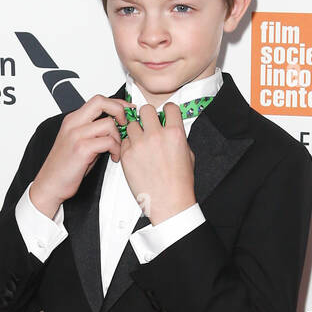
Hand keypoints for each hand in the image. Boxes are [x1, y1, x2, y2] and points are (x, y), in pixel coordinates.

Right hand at [29, 95, 126, 217]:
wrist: (50, 184)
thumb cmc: (64, 167)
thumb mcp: (79, 143)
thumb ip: (94, 133)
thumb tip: (115, 127)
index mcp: (73, 120)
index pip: (98, 100)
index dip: (116, 104)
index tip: (127, 111)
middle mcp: (73, 124)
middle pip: (102, 102)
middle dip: (120, 110)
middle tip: (125, 125)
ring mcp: (76, 135)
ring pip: (108, 123)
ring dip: (118, 137)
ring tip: (116, 149)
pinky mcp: (81, 149)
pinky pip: (107, 141)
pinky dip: (115, 149)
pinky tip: (113, 157)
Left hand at [118, 101, 195, 225]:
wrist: (169, 204)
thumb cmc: (179, 184)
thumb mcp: (188, 155)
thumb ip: (177, 137)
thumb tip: (171, 128)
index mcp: (174, 133)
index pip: (168, 107)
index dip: (166, 111)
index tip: (164, 116)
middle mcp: (156, 136)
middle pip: (146, 110)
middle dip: (147, 116)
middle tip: (148, 125)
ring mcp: (139, 145)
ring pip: (131, 124)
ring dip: (136, 130)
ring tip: (141, 142)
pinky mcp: (127, 156)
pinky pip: (123, 141)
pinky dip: (128, 145)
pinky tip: (135, 154)